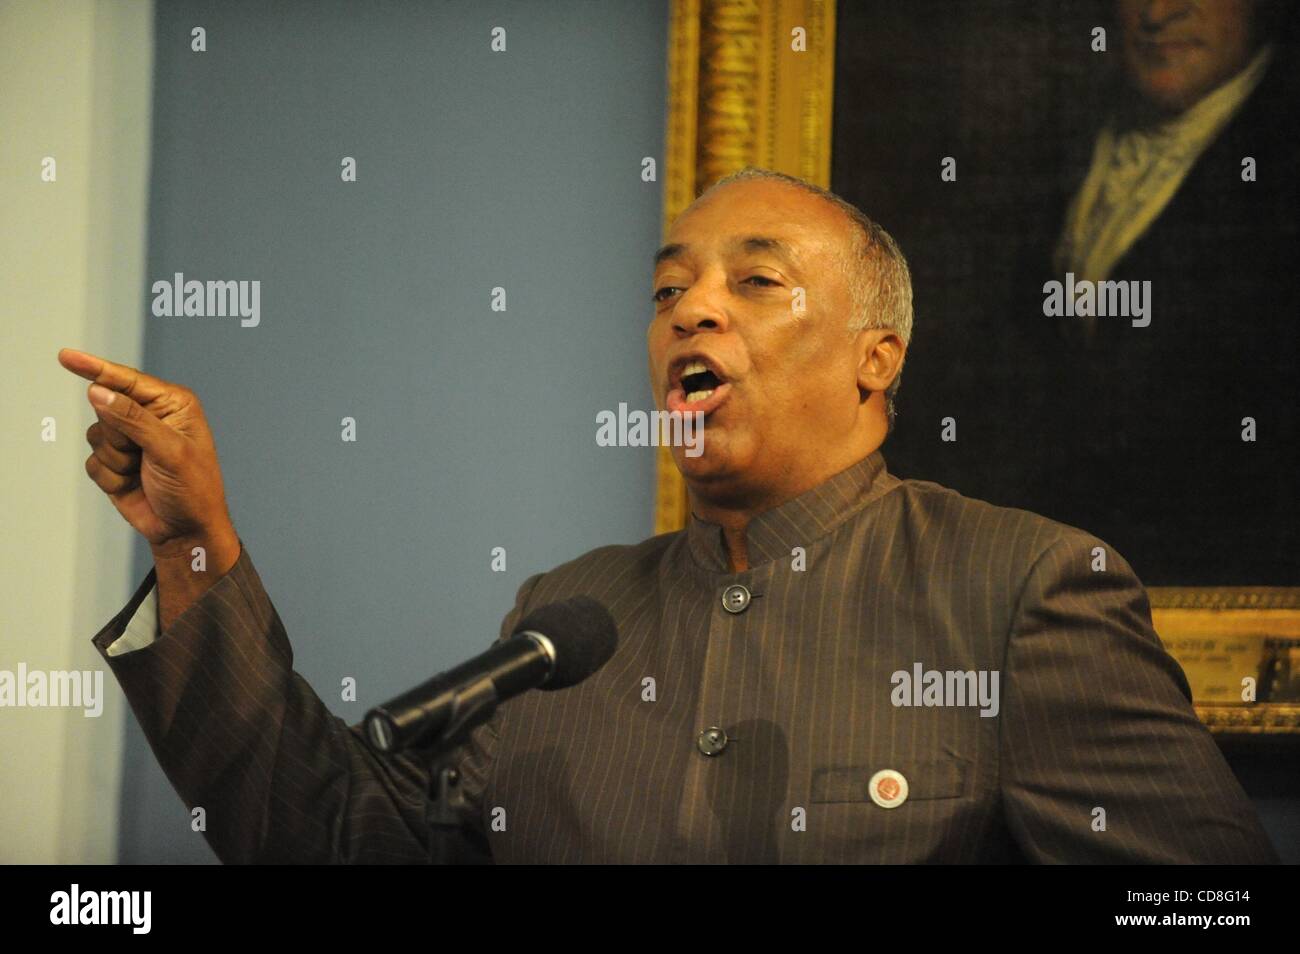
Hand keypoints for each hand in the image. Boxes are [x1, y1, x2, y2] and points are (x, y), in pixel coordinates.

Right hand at [58, 348, 239, 571]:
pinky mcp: (115, 462)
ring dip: (116, 460)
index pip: (128, 380)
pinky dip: (111, 476)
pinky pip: (93, 461)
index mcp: (172, 405)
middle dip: (119, 435)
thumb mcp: (169, 451)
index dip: (96, 368)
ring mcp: (131, 439)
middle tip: (143, 455)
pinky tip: (134, 484)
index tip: (67, 357)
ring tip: (143, 472)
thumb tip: (98, 392)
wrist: (185, 530)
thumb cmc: (194, 489)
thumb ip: (133, 419)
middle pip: (105, 408)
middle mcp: (150, 417)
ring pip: (96, 436)